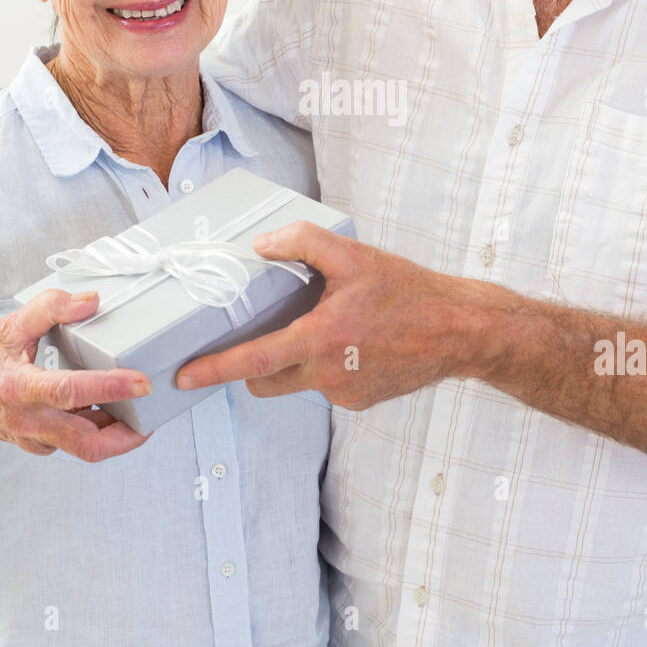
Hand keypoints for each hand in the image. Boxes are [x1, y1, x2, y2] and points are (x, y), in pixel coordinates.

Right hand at [0, 289, 151, 460]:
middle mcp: (29, 420)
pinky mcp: (41, 446)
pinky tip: (111, 410)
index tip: (142, 382)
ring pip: (85, 448)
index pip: (69, 391)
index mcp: (19, 387)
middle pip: (85, 442)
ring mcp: (35, 439)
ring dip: (118, 434)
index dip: (109, 387)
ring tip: (141, 410)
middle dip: (127, 434)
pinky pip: (76, 443)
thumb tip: (90, 300)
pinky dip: (99, 429)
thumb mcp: (10, 326)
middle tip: (153, 412)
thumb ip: (50, 308)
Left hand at [175, 223, 472, 409]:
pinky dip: (329, 367)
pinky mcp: (361, 403)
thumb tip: (261, 247)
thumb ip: (302, 243)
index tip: (184, 376)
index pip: (255, 360)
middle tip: (261, 336)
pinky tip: (355, 344)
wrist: (461, 330)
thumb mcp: (355, 255)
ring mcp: (346, 394)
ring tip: (327, 328)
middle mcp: (329, 375)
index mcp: (322, 340)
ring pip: (299, 383)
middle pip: (266, 381)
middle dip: (254, 366)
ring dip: (298, 362)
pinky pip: (328, 386)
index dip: (215, 370)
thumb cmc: (410, 292)